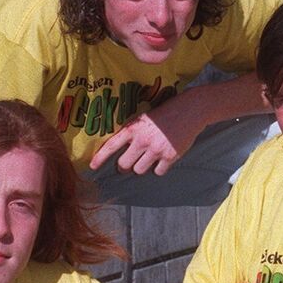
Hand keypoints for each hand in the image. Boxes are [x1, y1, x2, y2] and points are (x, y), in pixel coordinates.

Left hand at [90, 99, 205, 175]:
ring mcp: (156, 150)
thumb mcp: (144, 117)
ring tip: (150, 156)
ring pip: (139, 170)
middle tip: (129, 163)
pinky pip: (158, 172)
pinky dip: (159, 168)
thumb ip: (132, 131)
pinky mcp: (170, 157)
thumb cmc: (165, 113)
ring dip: (143, 167)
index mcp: (133, 128)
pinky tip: (163, 158)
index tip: (92, 167)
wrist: (190, 110)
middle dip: (125, 166)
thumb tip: (121, 149)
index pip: (111, 146)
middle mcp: (142, 140)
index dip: (100, 158)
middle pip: (124, 165)